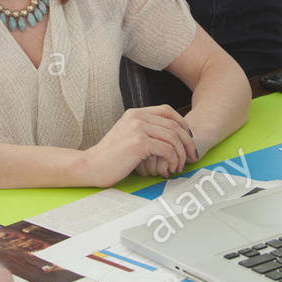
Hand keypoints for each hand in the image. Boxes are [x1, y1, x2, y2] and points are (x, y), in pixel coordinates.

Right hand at [78, 106, 196, 186]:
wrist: (91, 166)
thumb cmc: (110, 157)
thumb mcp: (128, 136)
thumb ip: (145, 131)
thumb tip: (171, 138)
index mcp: (135, 113)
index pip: (168, 111)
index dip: (183, 125)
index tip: (188, 141)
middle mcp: (137, 117)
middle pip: (175, 125)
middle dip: (187, 143)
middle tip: (191, 157)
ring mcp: (138, 128)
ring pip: (173, 138)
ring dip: (180, 155)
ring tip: (177, 167)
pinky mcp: (139, 143)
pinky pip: (167, 149)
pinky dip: (172, 161)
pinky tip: (168, 169)